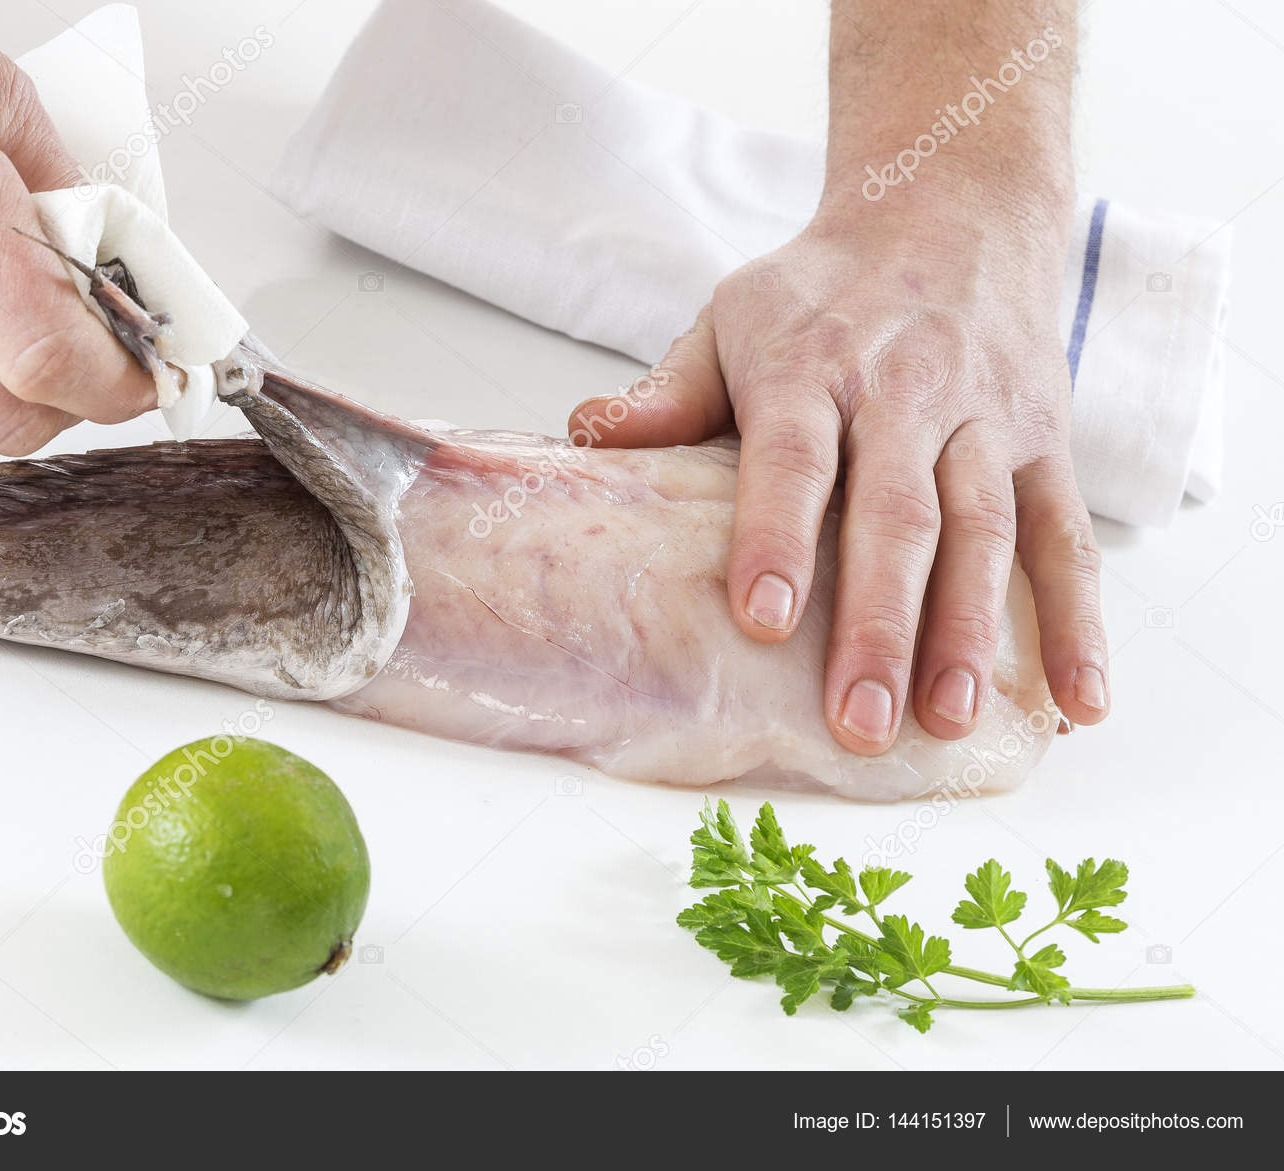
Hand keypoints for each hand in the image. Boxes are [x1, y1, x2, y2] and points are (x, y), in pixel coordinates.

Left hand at [570, 210, 1106, 754]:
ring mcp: (985, 418)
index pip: (794, 456)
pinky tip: (1078, 701)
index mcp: (814, 365)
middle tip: (859, 720)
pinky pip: (1067, 535)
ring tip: (948, 719)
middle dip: (879, 622)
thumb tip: (588, 432)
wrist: (949, 209)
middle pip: (897, 514)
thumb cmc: (821, 293)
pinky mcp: (1046, 441)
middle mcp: (906, 392)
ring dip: (970, 631)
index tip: (762, 617)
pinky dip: (1080, 620)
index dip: (779, 535)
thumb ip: (671, 390)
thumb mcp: (732, 317)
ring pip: (984, 530)